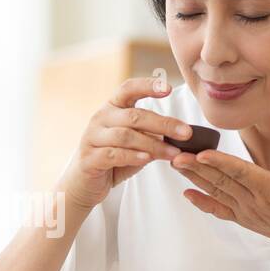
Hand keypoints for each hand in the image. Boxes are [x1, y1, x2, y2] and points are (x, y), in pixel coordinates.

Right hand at [58, 76, 195, 209]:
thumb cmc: (113, 160)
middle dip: (163, 124)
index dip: (147, 86)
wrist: (84, 184)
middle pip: (134, 116)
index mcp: (112, 108)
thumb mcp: (135, 144)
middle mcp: (100, 118)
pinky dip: (132, 156)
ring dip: (153, 145)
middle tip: (186, 133)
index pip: (128, 89)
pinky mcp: (89, 158)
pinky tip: (147, 159)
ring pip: (126, 136)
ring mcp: (92, 138)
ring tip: (173, 153)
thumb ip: (151, 136)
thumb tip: (179, 133)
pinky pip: (113, 154)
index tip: (168, 89)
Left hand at [172, 148, 269, 263]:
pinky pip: (219, 209)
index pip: (241, 172)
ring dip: (195, 178)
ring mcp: (246, 211)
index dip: (220, 162)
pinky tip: (187, 194)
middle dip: (197, 168)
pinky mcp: (243, 218)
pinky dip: (202, 202)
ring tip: (177, 165)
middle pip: (221, 181)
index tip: (200, 154)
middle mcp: (254, 201)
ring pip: (216, 191)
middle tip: (175, 155)